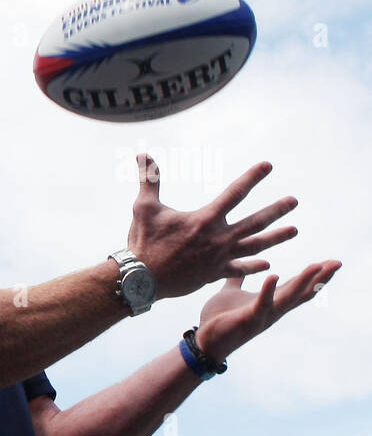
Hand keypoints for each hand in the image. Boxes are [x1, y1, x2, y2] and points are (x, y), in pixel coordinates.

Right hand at [127, 154, 298, 299]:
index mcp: (205, 220)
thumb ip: (149, 180)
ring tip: (294, 231)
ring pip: (254, 245)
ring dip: (276, 237)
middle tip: (294, 201)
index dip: (252, 177)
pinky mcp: (212, 274)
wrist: (140, 280)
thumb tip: (142, 155)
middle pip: (255, 221)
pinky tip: (268, 264)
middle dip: (276, 210)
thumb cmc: (142, 242)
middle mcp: (217, 239)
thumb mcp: (144, 208)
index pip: (235, 193)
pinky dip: (253, 267)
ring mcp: (218, 258)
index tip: (268, 166)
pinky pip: (238, 270)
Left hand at [195, 260, 341, 361]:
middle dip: (320, 278)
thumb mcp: (231, 294)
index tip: (331, 261)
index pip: (297, 286)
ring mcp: (263, 315)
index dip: (315, 275)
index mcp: (270, 301)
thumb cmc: (219, 319)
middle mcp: (272, 309)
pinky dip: (268, 290)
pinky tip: (273, 275)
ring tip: (317, 265)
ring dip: (304, 281)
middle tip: (337, 263)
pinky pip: (261, 304)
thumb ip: (238, 280)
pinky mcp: (249, 319)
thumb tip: (242, 265)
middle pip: (302, 292)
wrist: (204, 341)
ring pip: (289, 297)